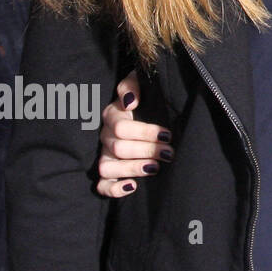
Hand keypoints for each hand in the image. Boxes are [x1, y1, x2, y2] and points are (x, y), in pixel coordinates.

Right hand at [96, 74, 173, 197]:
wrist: (148, 110)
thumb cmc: (146, 96)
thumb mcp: (139, 81)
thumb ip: (133, 84)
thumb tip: (130, 102)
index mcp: (113, 115)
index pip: (122, 127)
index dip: (145, 132)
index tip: (167, 135)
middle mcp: (106, 136)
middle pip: (119, 148)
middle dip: (147, 151)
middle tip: (169, 153)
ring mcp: (106, 155)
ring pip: (108, 167)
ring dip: (133, 168)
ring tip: (155, 168)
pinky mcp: (109, 172)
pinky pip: (102, 185)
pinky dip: (114, 189)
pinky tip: (132, 187)